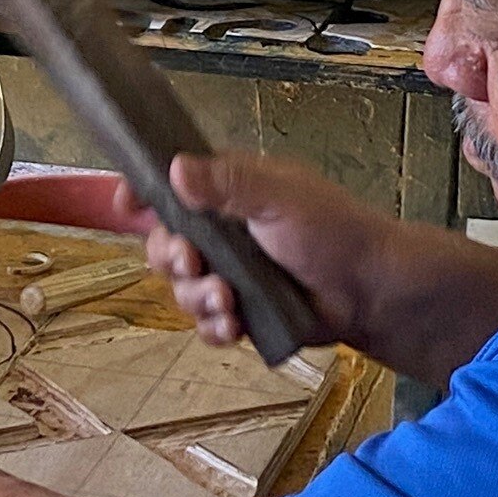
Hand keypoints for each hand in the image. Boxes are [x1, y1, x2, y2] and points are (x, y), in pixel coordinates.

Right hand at [134, 150, 401, 355]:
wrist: (370, 290)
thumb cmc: (331, 229)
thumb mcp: (279, 194)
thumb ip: (227, 182)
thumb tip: (174, 169)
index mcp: (225, 193)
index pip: (167, 189)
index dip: (141, 196)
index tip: (127, 204)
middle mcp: (220, 234)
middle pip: (164, 246)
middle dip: (169, 258)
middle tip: (190, 262)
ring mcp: (228, 276)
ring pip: (182, 290)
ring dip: (196, 297)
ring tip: (227, 300)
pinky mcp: (240, 314)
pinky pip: (206, 325)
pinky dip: (214, 327)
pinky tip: (233, 325)